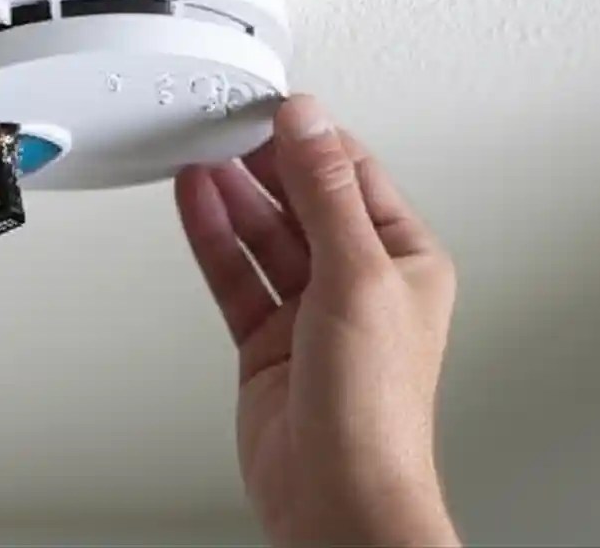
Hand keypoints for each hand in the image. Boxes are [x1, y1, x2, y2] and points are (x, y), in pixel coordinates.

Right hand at [176, 95, 458, 546]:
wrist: (335, 493)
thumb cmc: (374, 408)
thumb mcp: (356, 274)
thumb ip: (325, 194)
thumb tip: (308, 124)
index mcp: (403, 259)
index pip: (353, 177)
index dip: (310, 138)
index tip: (270, 106)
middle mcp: (358, 282)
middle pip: (303, 201)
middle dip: (265, 162)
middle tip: (225, 123)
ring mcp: (308, 312)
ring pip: (264, 235)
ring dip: (233, 194)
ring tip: (199, 152)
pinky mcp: (266, 341)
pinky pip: (236, 274)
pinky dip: (214, 236)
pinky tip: (195, 201)